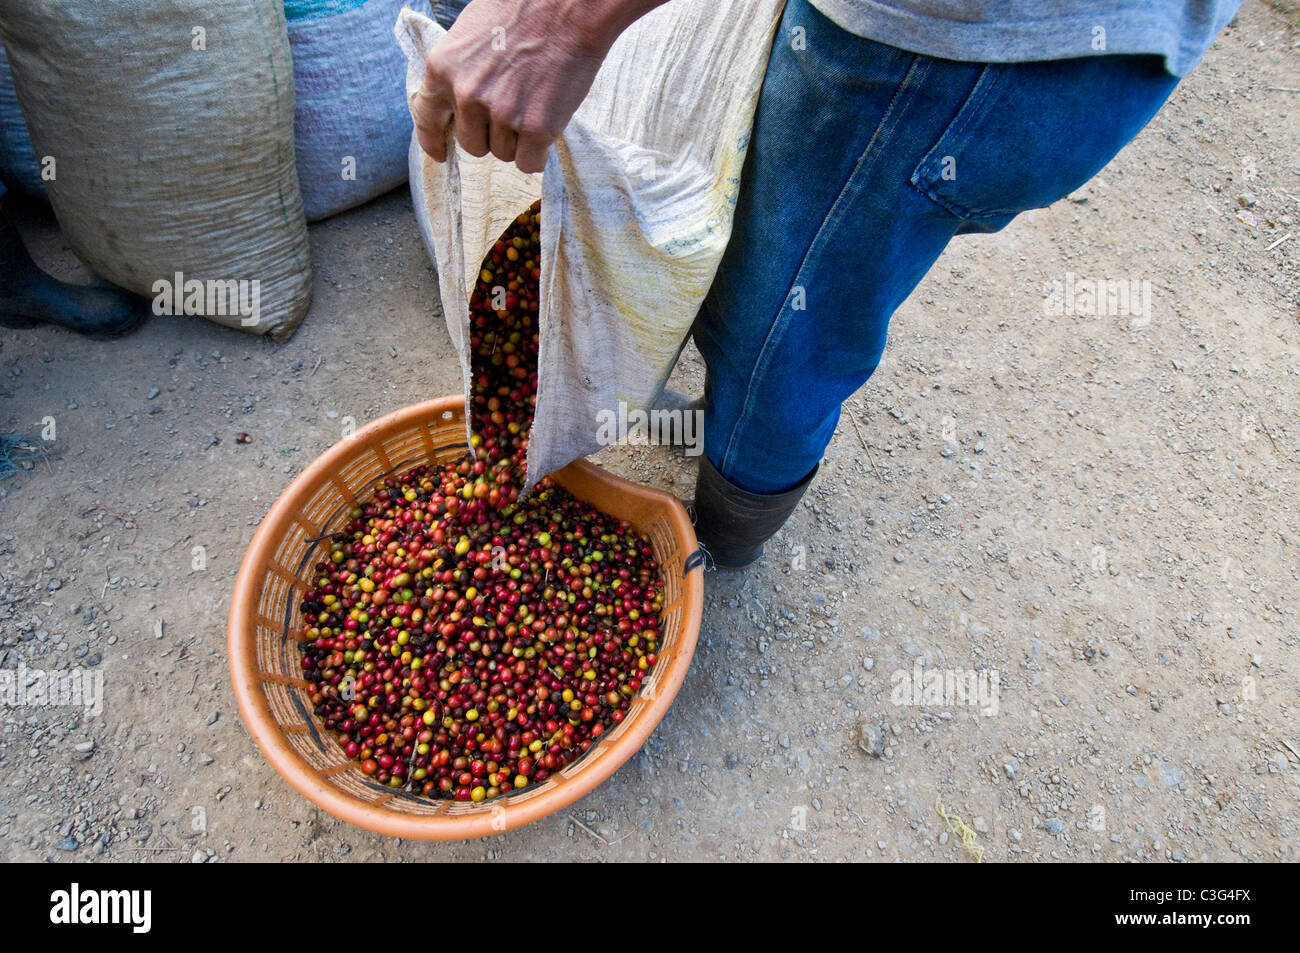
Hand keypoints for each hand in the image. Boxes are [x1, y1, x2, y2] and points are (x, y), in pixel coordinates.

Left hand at [412, 0, 664, 173]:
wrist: (569, 5)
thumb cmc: (523, 10)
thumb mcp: (471, 34)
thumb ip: (460, 71)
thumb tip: (459, 104)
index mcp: (444, 68)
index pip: (427, 119)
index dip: (433, 141)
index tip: (440, 153)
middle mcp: (466, 95)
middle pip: (471, 143)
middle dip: (490, 134)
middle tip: (513, 109)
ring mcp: (501, 114)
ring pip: (502, 153)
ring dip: (517, 140)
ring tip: (534, 105)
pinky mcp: (535, 129)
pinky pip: (528, 163)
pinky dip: (537, 154)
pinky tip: (546, 127)